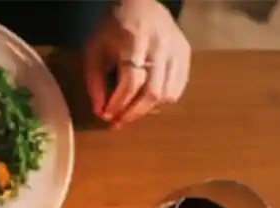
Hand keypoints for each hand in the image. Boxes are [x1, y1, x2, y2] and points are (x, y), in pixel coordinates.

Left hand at [84, 0, 190, 128]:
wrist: (138, 1)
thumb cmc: (112, 27)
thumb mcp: (93, 49)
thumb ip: (94, 81)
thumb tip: (100, 112)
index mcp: (134, 41)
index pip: (131, 82)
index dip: (119, 103)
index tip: (107, 115)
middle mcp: (160, 45)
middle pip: (153, 91)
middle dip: (134, 113)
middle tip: (119, 123)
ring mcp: (177, 49)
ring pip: (169, 93)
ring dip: (148, 110)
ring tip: (132, 112)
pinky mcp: (185, 53)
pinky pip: (178, 87)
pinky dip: (162, 100)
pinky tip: (147, 101)